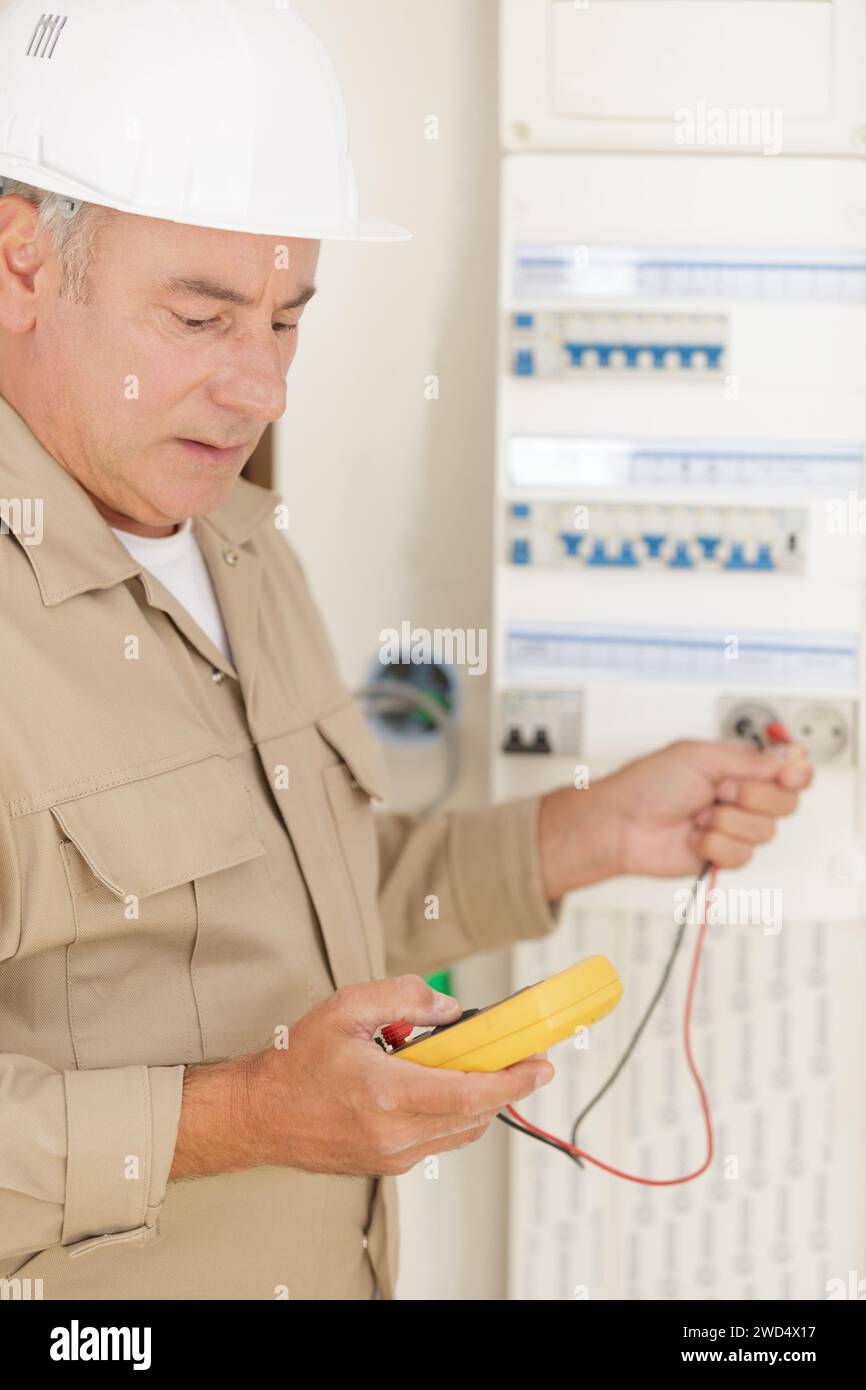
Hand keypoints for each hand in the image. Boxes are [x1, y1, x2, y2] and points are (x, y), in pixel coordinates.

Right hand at [171, 976, 554, 1180]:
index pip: (471, 1093)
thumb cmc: (296, 1063)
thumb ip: (404, 997)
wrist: (258, 1115)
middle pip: (475, 1113)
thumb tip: (449, 1008)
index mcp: (387, 1094)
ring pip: (461, 1131)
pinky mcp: (387, 1166)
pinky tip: (438, 1083)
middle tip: (518, 1054)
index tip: (542, 1064)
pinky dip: (452, 1113)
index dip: (514, 1079)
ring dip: (479, 1099)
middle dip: (504, 1084)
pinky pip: (439, 1141)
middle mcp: (394, 1134)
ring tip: (474, 1063)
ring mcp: (392, 1156)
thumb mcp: (347, 1007)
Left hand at [539, 739, 812, 896]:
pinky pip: (743, 856)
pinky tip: (693, 836)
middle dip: (752, 798)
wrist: (621, 824)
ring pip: (766, 832)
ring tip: (698, 815)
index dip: (796, 774)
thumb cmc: (648, 784)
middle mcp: (741, 797)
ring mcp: (733, 827)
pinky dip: (715, 845)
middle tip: (719, 791)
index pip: (790, 771)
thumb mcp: (700, 756)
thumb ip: (750, 760)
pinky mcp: (723, 856)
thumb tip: (791, 758)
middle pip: (786, 803)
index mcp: (738, 767)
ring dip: (726, 821)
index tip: (787, 775)